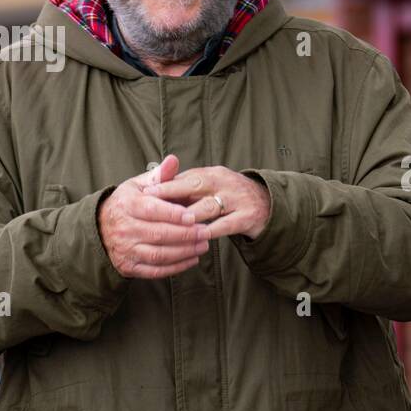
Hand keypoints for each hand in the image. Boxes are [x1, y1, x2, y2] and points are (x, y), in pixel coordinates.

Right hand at [97, 154, 211, 278]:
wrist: (99, 228)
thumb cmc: (127, 203)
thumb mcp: (138, 185)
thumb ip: (159, 175)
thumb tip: (174, 160)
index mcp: (127, 205)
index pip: (151, 210)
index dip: (173, 214)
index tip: (193, 216)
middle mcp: (124, 228)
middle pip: (158, 234)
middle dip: (185, 235)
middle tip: (206, 232)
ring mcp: (125, 250)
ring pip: (158, 254)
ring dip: (184, 252)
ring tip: (204, 245)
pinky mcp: (128, 267)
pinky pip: (154, 271)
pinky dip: (175, 267)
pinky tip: (192, 259)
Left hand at [144, 165, 271, 239]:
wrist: (266, 203)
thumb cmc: (228, 196)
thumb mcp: (209, 187)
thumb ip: (184, 189)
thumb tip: (152, 190)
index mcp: (211, 173)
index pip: (184, 177)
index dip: (164, 184)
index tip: (144, 193)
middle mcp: (223, 182)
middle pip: (195, 186)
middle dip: (173, 194)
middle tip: (153, 205)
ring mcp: (237, 199)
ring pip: (209, 206)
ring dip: (191, 215)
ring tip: (174, 223)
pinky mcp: (248, 216)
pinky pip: (227, 224)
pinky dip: (213, 230)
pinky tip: (200, 237)